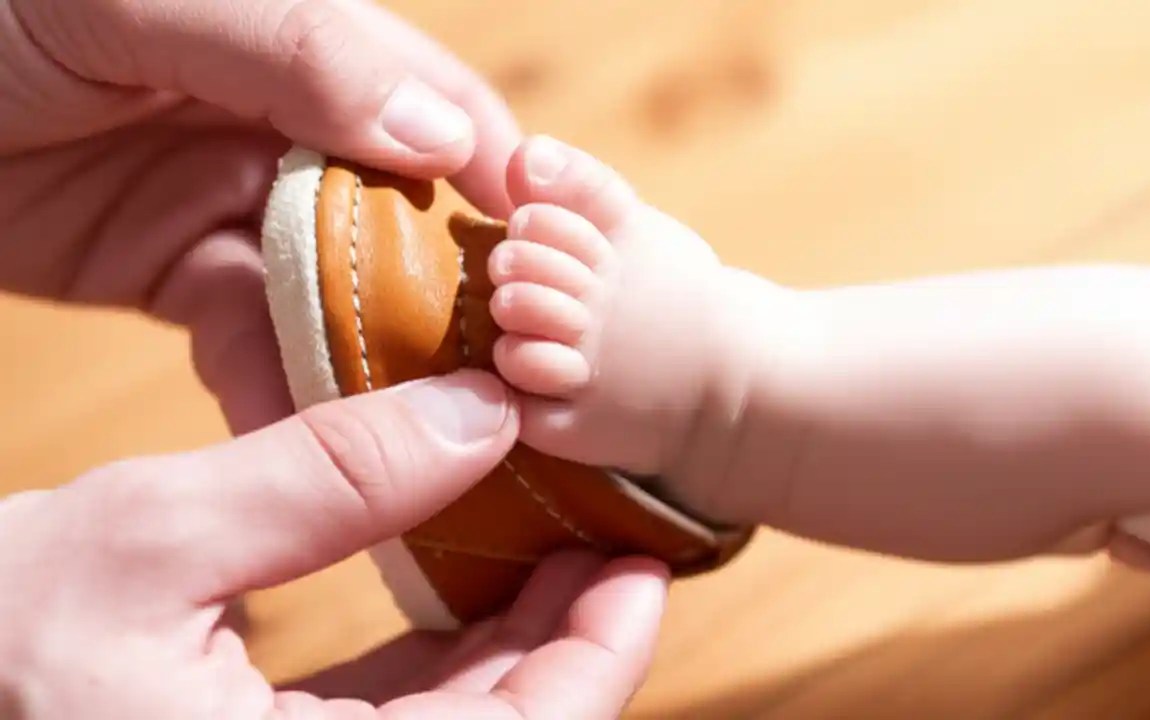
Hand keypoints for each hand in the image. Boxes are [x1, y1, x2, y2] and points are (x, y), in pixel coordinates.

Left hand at [0, 0, 521, 433]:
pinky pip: (249, 332)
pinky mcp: (177, 265)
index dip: (494, 177)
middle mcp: (285, 117)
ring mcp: (232, 196)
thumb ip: (298, 50)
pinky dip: (279, 383)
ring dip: (369, 352)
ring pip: (333, 287)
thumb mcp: (140, 1)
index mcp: (303, 39)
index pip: (435, 103)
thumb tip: (444, 139)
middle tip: (488, 370)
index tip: (537, 260)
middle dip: (443, 288)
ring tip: (414, 425)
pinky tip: (306, 430)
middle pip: (401, 210)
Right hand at [0, 372, 668, 718]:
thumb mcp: (151, 539)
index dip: (603, 655)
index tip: (644, 563)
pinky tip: (459, 575)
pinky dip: (441, 654)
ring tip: (547, 536)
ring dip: (511, 640)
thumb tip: (480, 415)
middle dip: (569, 636)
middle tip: (607, 531)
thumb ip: (324, 480)